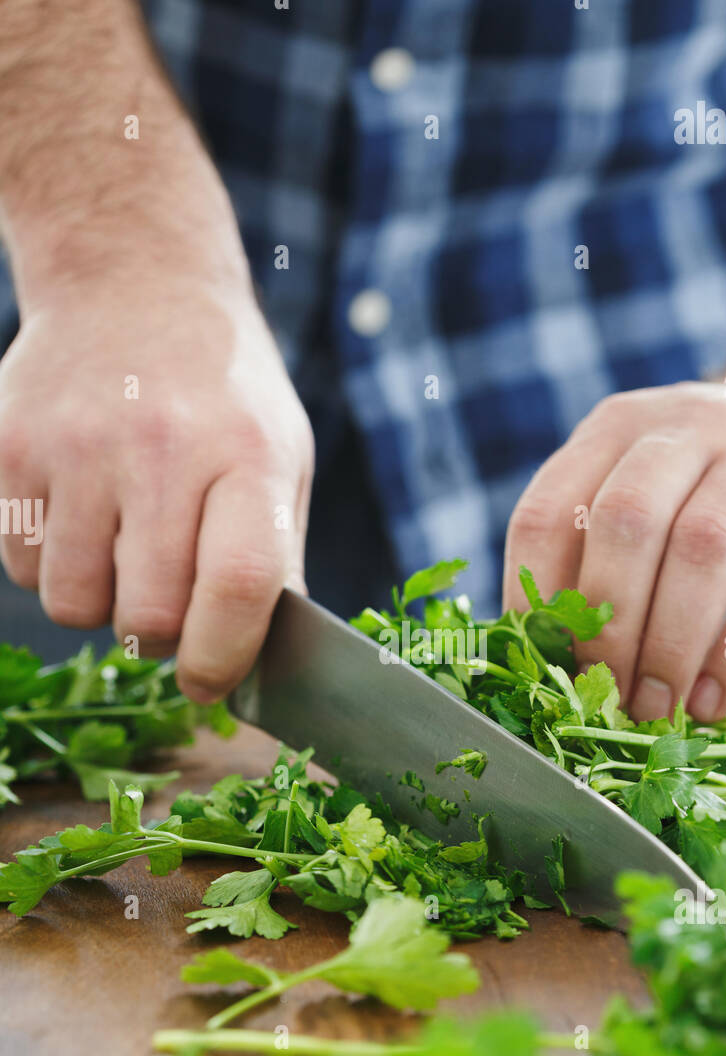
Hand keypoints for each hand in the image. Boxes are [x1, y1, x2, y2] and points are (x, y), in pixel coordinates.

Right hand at [0, 269, 312, 701]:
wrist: (134, 284)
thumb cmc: (224, 398)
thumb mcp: (281, 460)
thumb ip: (275, 562)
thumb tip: (258, 667)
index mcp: (247, 456)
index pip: (237, 583)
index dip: (223, 657)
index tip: (211, 684)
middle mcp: (161, 448)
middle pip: (148, 618)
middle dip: (160, 635)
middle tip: (169, 597)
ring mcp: (76, 445)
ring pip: (74, 605)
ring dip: (100, 601)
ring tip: (123, 544)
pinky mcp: (9, 446)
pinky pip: (20, 567)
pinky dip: (50, 564)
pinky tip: (79, 513)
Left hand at [504, 379, 725, 721]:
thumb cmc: (707, 481)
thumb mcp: (641, 484)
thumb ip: (593, 550)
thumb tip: (550, 663)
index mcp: (614, 431)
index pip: (547, 513)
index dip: (534, 600)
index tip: (542, 664)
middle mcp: (683, 432)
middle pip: (625, 523)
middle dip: (606, 626)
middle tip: (605, 696)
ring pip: (701, 549)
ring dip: (669, 646)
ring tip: (657, 709)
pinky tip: (712, 699)